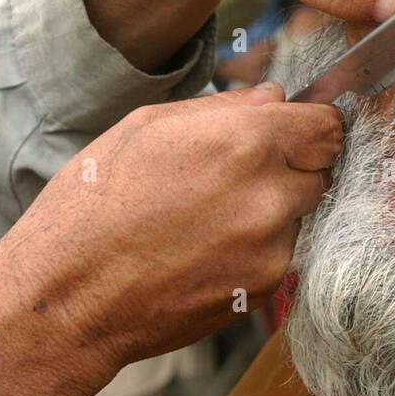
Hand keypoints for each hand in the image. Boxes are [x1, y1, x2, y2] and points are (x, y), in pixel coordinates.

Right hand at [0, 83, 338, 395]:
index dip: (310, 126)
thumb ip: (225, 108)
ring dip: (275, 208)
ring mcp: (271, 248)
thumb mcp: (147, 128)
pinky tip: (205, 249)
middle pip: (321, 169)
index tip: (291, 132)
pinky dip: (257, 248)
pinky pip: (282, 253)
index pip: (327, 126)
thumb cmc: (94, 203)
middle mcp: (269, 195)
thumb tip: (275, 97)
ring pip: (301, 213)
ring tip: (211, 216)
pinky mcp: (264, 288)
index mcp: (245, 142)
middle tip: (241, 174)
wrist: (67, 298)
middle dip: (292, 165)